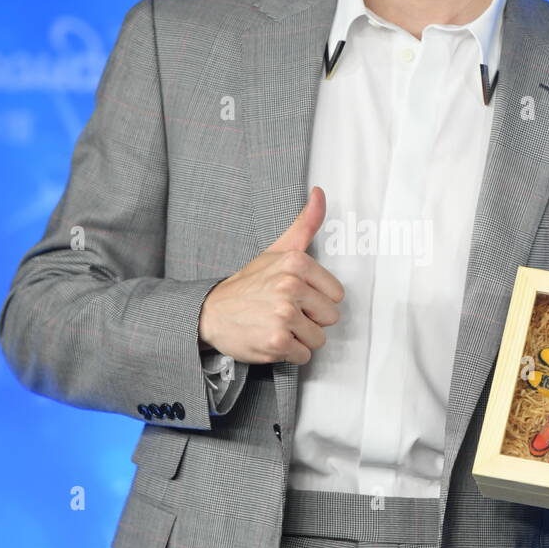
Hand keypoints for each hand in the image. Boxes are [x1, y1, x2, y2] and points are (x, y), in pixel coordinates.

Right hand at [198, 186, 344, 364]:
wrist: (211, 312)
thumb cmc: (250, 283)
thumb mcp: (278, 249)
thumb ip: (305, 224)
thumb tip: (320, 192)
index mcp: (296, 262)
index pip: (337, 295)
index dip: (317, 299)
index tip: (295, 296)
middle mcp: (290, 286)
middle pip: (330, 318)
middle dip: (311, 320)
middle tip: (284, 313)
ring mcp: (284, 315)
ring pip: (318, 339)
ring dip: (300, 339)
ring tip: (277, 326)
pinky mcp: (277, 342)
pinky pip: (304, 356)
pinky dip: (289, 354)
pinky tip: (270, 339)